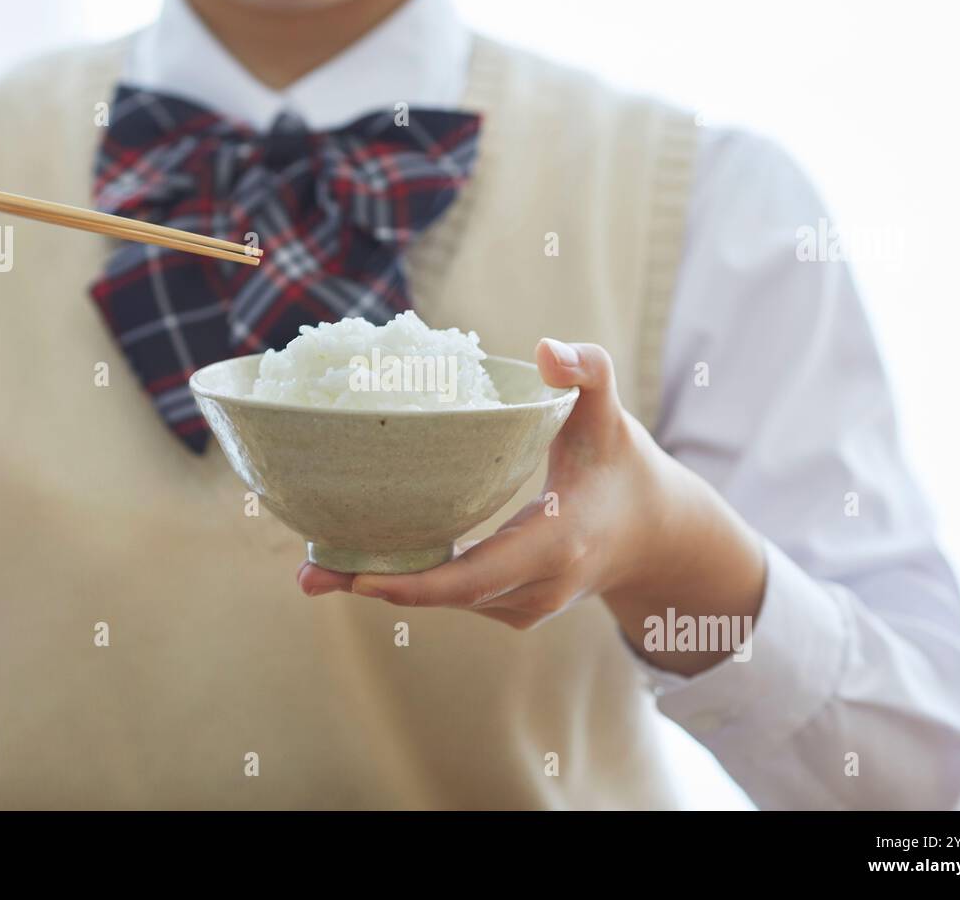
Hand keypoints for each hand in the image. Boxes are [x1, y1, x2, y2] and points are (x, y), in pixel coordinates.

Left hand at [296, 338, 766, 674]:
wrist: (654, 533)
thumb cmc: (621, 465)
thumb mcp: (609, 413)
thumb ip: (588, 372)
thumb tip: (544, 348)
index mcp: (555, 544)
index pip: (474, 577)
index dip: (413, 583)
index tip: (356, 578)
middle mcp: (537, 589)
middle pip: (443, 598)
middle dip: (372, 587)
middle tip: (306, 576)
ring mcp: (524, 607)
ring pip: (443, 602)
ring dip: (383, 586)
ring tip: (316, 568)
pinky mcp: (511, 610)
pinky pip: (453, 598)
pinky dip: (410, 581)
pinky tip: (362, 561)